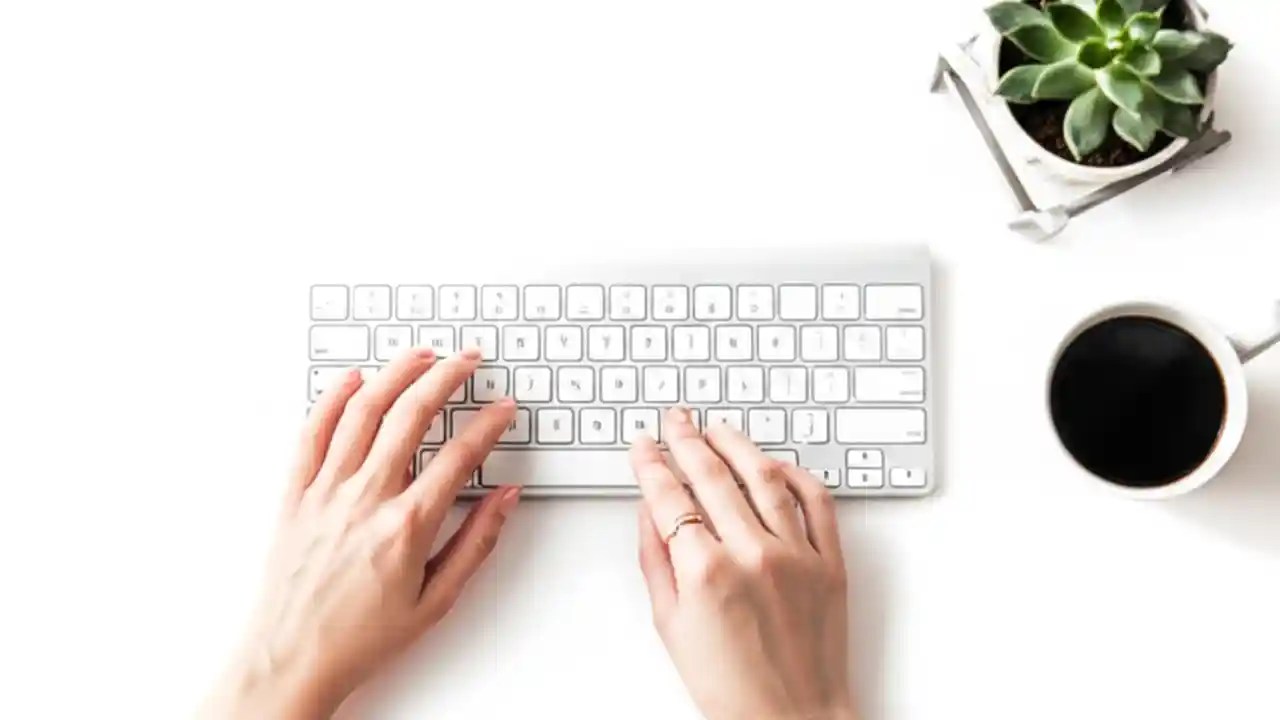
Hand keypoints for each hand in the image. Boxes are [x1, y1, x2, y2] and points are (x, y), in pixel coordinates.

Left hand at [200, 347, 520, 719]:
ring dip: (395, 374)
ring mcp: (325, 491)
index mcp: (406, 526)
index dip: (488, 424)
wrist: (292, 658)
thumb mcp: (437, 600)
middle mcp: (364, 498)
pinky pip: (312, 431)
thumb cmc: (361, 638)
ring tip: (419, 355)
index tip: (503, 409)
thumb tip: (505, 499)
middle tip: (467, 360)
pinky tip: (353, 380)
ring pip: (362, 410)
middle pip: (411, 415)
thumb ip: (477, 543)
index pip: (459, 455)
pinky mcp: (295, 494)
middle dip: (446, 377)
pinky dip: (332, 398)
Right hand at [632, 408, 853, 719]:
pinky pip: (816, 501)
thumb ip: (655, 560)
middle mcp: (752, 554)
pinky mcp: (830, 562)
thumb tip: (649, 511)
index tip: (643, 445)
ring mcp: (796, 555)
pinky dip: (795, 474)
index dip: (650, 463)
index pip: (669, 496)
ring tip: (717, 428)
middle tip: (674, 420)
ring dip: (736, 443)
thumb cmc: (729, 687)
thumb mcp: (670, 624)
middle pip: (712, 474)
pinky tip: (774, 463)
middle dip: (686, 439)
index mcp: (704, 572)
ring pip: (763, 475)